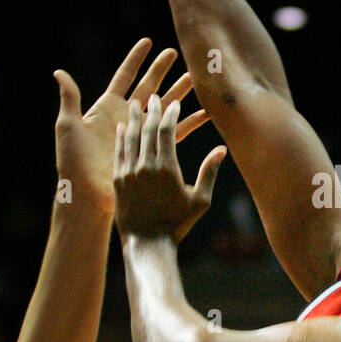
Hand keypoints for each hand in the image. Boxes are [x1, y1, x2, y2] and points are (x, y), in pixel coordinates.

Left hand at [54, 39, 207, 217]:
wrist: (88, 199)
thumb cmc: (74, 164)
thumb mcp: (68, 127)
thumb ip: (70, 98)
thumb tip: (58, 72)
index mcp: (106, 109)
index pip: (125, 77)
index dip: (136, 59)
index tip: (149, 42)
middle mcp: (124, 120)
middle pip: (147, 88)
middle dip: (162, 71)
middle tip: (178, 54)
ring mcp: (139, 137)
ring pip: (163, 109)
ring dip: (179, 93)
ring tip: (195, 79)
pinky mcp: (152, 154)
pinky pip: (174, 136)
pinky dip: (188, 124)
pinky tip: (203, 114)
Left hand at [114, 92, 225, 243]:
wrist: (147, 244)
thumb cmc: (178, 224)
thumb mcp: (200, 200)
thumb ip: (210, 172)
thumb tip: (222, 150)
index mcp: (167, 168)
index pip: (167, 132)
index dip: (170, 115)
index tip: (173, 103)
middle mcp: (146, 167)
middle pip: (147, 130)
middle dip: (151, 111)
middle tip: (153, 96)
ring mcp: (129, 173)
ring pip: (131, 138)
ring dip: (133, 119)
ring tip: (134, 104)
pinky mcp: (118, 181)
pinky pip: (119, 153)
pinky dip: (121, 138)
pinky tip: (122, 128)